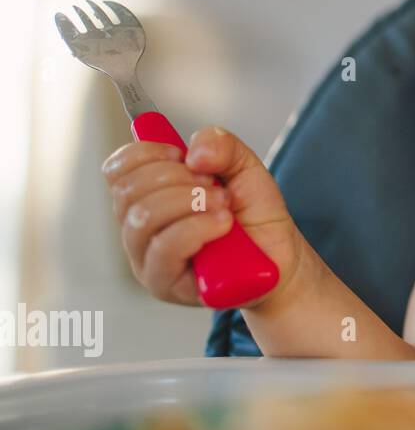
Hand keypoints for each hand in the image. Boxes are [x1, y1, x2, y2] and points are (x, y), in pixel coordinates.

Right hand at [102, 126, 309, 307]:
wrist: (281, 257)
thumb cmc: (254, 215)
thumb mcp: (244, 166)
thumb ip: (221, 144)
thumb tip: (193, 153)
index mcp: (147, 196)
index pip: (117, 170)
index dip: (146, 153)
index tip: (182, 155)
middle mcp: (139, 229)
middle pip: (127, 191)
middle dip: (176, 177)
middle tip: (214, 186)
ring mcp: (147, 259)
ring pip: (142, 218)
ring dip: (189, 202)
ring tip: (224, 205)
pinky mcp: (163, 284)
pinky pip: (165, 249)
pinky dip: (198, 228)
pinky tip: (223, 225)